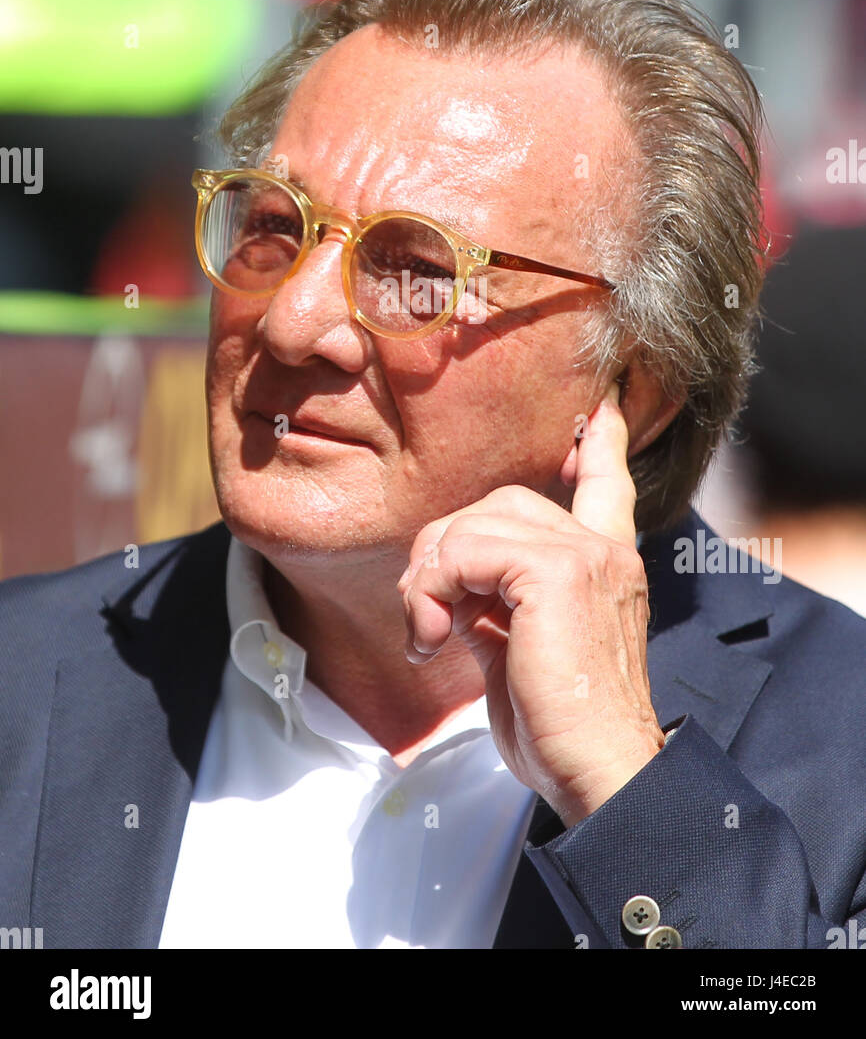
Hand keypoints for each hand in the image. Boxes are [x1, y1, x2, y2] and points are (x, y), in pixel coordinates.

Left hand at [397, 383, 664, 824]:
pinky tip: (438, 634)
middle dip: (445, 549)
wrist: (600, 771)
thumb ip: (493, 605)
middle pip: (498, 502)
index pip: (606, 485)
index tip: (597, 410)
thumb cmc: (562, 730)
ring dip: (432, 576)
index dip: (598, 446)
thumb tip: (447, 588)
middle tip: (428, 616)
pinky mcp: (557, 571)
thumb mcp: (521, 654)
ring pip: (474, 523)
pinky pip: (467, 549)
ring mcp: (583, 554)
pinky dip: (435, 588)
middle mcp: (602, 549)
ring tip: (430, 633)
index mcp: (605, 564)